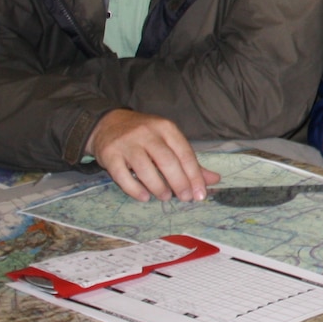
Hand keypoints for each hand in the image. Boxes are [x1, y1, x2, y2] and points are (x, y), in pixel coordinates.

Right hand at [86, 109, 220, 202]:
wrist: (108, 123)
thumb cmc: (145, 136)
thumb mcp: (168, 141)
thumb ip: (189, 161)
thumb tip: (215, 179)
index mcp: (166, 128)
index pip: (185, 154)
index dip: (194, 176)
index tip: (200, 194)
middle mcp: (147, 133)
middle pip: (167, 161)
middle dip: (179, 183)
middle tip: (185, 198)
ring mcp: (126, 143)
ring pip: (145, 169)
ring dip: (158, 187)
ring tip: (166, 197)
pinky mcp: (109, 154)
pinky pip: (122, 176)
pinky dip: (135, 189)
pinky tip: (145, 197)